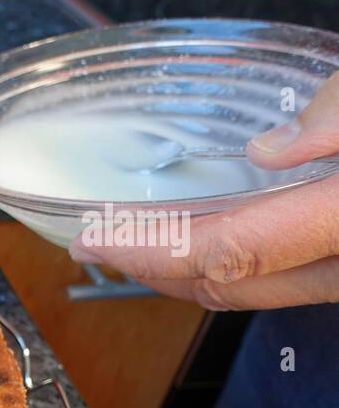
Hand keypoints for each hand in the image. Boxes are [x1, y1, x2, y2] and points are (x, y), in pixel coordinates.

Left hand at [69, 73, 338, 309]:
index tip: (94, 240)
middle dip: (153, 270)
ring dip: (189, 273)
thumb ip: (335, 115)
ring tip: (136, 244)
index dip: (151, 250)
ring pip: (253, 291)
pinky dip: (232, 265)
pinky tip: (207, 236)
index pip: (228, 250)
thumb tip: (266, 149)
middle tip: (99, 246)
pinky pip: (282, 280)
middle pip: (227, 286)